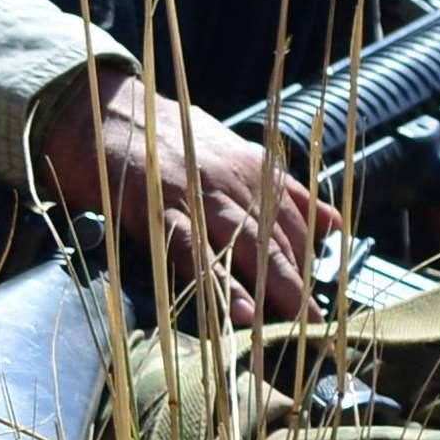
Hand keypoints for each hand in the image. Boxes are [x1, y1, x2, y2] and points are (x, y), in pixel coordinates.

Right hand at [44, 70, 322, 320]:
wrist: (105, 112)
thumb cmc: (168, 138)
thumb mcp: (234, 154)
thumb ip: (284, 191)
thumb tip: (335, 226)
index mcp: (256, 170)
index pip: (298, 222)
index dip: (310, 262)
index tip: (317, 297)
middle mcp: (236, 182)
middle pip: (279, 241)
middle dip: (301, 286)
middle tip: (317, 326)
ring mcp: (199, 198)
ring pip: (248, 248)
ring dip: (274, 290)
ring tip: (291, 327)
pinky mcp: (160, 211)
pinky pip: (197, 255)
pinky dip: (221, 285)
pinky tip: (242, 312)